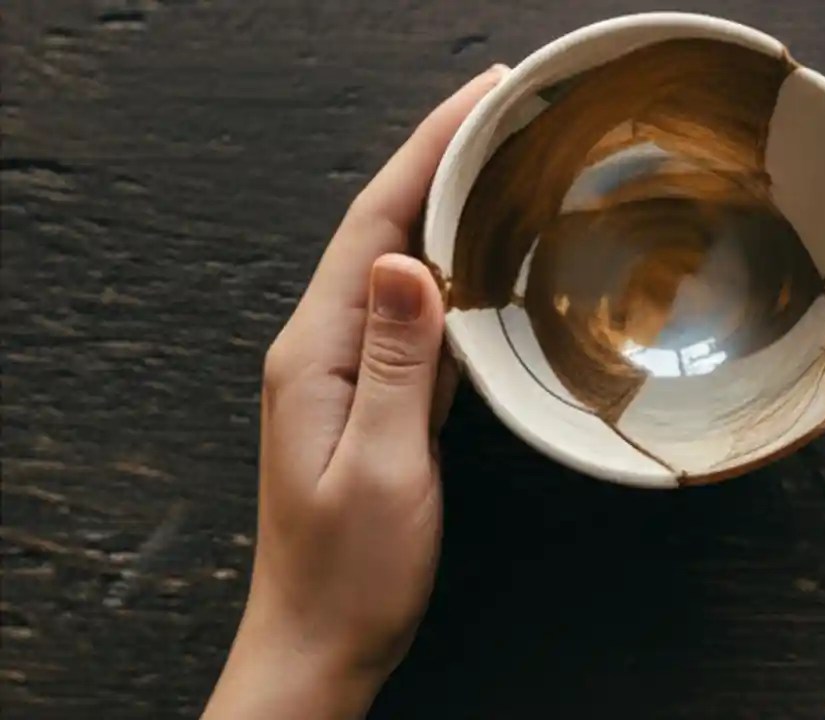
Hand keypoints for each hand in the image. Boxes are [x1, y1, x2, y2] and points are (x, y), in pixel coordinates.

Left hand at [203, 65, 506, 719]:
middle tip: (504, 111)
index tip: (480, 98)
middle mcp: (323, 349)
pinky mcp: (372, 399)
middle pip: (382, 228)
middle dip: (439, 158)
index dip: (427, 150)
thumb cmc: (350, 573)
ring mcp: (346, 373)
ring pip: (398, 265)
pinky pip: (412, 315)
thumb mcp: (379, 466)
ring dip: (444, 206)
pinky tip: (481, 259)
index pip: (374, 224)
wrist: (320, 642)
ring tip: (500, 161)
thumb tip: (404, 263)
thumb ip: (394, 363)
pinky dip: (448, 270)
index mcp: (317, 353)